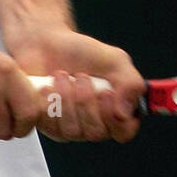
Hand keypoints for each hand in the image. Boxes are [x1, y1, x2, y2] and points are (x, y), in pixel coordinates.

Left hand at [4, 23, 143, 143]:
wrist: (45, 44)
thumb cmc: (80, 52)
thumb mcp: (115, 60)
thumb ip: (130, 83)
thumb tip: (126, 113)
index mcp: (117, 109)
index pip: (124, 132)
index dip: (115, 118)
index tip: (105, 93)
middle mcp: (95, 123)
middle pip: (96, 132)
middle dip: (86, 101)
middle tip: (81, 76)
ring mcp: (71, 127)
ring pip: (72, 131)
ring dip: (66, 98)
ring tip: (62, 75)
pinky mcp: (48, 125)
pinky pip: (50, 126)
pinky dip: (48, 101)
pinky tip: (47, 86)